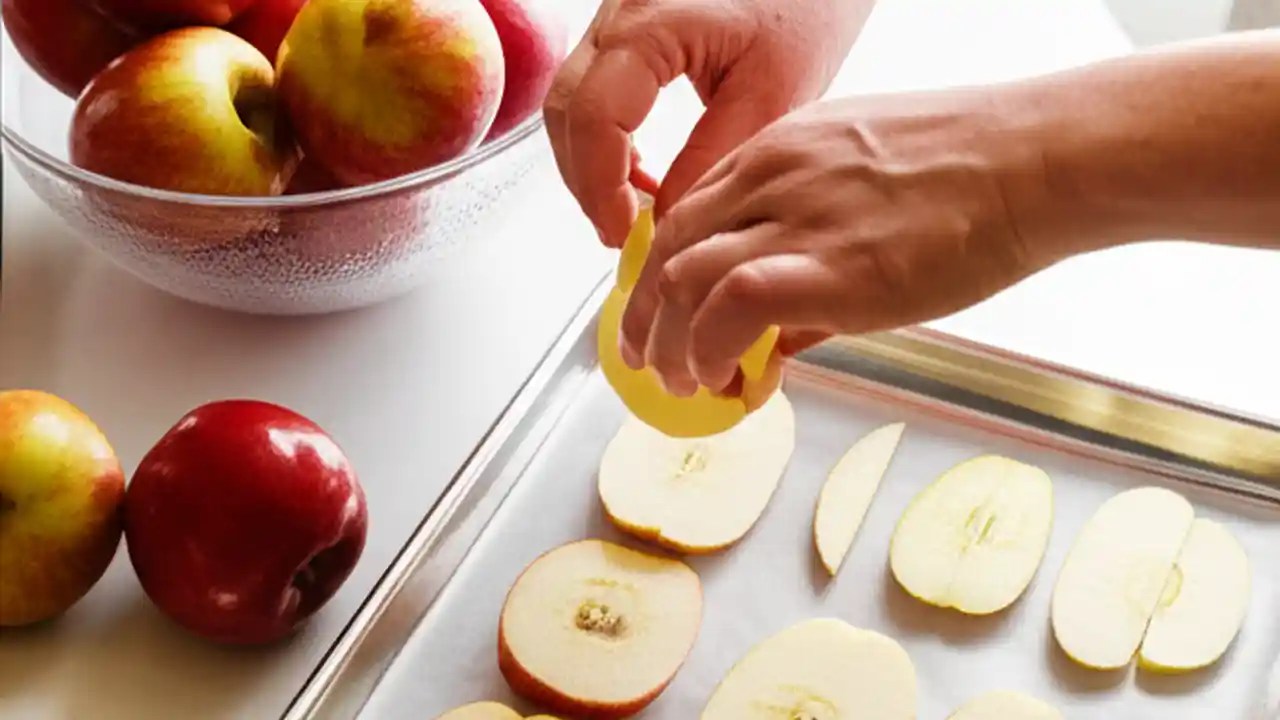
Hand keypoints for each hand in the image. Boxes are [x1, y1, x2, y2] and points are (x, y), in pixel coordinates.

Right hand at [544, 0, 871, 246]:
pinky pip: (592, 85)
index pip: (595, 121)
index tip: (623, 237)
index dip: (599, 190)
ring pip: (571, 100)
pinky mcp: (627, 23)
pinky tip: (640, 170)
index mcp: (650, 25)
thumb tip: (668, 223)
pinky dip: (604, 135)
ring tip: (632, 210)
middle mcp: (619, 12)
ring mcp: (616, 13)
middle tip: (622, 233)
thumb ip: (712, 161)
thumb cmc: (808, 0)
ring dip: (591, 161)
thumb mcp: (772, 94)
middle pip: (567, 111)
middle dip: (587, 182)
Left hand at [619, 89, 1070, 395]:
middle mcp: (770, 177)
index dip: (663, 274)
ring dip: (667, 342)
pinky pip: (728, 307)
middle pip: (668, 248)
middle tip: (645, 358)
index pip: (690, 215)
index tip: (661, 313)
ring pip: (680, 279)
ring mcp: (794, 219)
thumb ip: (815, 249)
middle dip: (643, 314)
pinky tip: (718, 380)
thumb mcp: (868, 184)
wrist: (1035, 160)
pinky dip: (708, 348)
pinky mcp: (826, 268)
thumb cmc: (975, 171)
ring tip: (679, 384)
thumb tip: (783, 336)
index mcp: (778, 150)